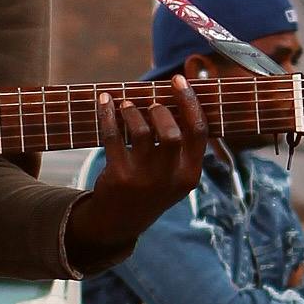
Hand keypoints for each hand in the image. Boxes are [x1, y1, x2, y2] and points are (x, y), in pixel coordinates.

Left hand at [65, 77, 208, 259]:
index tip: (179, 80)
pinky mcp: (118, 176)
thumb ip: (180, 145)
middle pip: (171, 132)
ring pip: (141, 131)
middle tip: (150, 105)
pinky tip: (104, 102)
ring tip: (126, 106)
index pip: (199, 131)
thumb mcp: (173, 175)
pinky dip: (107, 114)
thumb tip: (175, 97)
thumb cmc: (149, 188)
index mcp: (190, 175)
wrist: (118, 223)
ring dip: (132, 112)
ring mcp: (143, 179)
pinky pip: (113, 136)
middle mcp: (169, 178)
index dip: (190, 101)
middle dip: (159, 111)